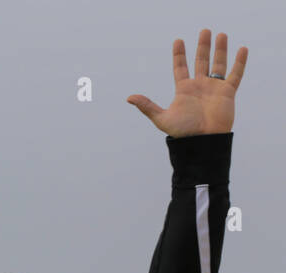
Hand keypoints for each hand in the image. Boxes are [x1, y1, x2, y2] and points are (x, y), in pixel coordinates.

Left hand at [128, 29, 247, 136]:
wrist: (202, 142)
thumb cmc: (182, 133)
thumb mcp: (162, 118)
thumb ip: (147, 106)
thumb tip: (128, 98)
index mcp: (183, 90)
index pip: (180, 67)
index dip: (179, 54)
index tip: (178, 40)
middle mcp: (199, 86)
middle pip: (201, 61)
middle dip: (202, 46)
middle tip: (204, 31)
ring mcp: (214, 88)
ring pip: (218, 64)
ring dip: (220, 49)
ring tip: (221, 34)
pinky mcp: (227, 93)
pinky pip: (235, 74)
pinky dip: (240, 62)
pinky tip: (242, 49)